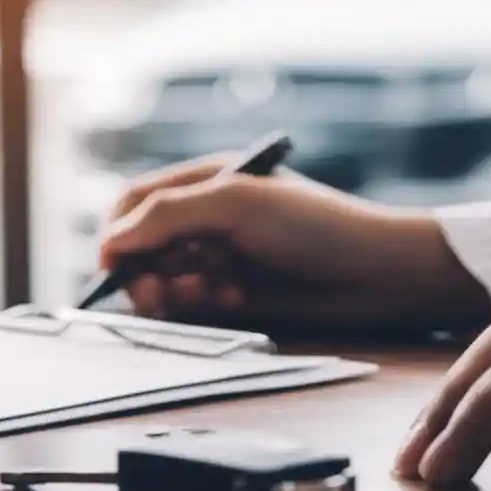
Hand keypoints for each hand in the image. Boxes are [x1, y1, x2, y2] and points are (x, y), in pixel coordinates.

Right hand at [99, 155, 490, 330]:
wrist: (378, 274)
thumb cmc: (318, 226)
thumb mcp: (238, 204)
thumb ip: (169, 215)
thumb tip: (111, 240)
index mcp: (204, 183)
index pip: (135, 203)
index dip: (117, 232)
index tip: (112, 264)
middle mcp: (205, 219)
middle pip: (140, 247)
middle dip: (145, 270)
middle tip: (162, 292)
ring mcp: (217, 259)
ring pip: (161, 281)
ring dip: (175, 291)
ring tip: (212, 294)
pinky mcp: (231, 297)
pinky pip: (190, 308)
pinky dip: (202, 307)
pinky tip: (235, 301)